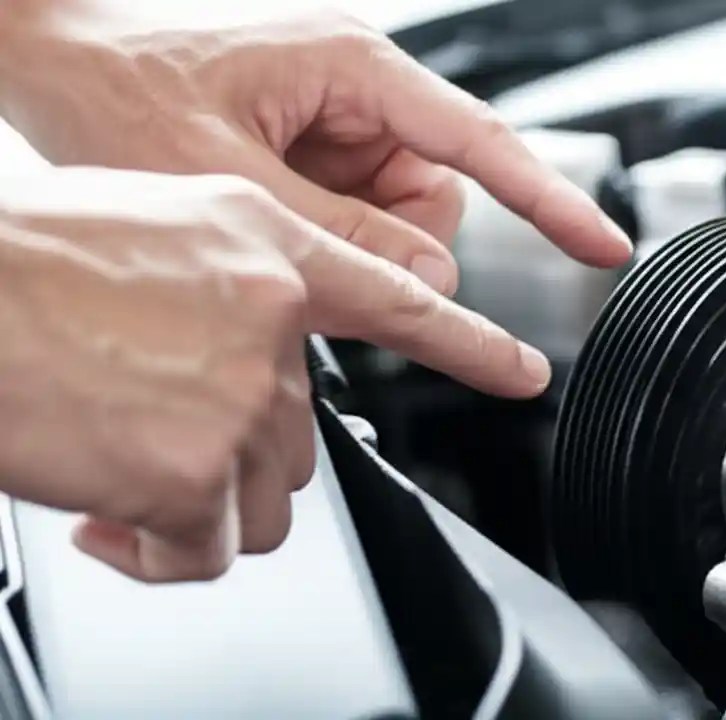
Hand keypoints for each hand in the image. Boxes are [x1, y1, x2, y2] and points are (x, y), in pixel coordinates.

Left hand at [0, 3, 631, 292]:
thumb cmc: (111, 81)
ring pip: (399, 215)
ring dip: (352, 245)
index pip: (481, 143)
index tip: (603, 247)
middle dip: (393, 242)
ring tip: (273, 225)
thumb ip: (340, 235)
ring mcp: (334, 118)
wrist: (40, 49)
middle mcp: (357, 89)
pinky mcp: (312, 145)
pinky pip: (357, 211)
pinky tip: (272, 221)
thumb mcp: (228, 177)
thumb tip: (429, 277)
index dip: (550, 202)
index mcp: (353, 68)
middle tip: (315, 251)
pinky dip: (326, 237)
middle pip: (438, 197)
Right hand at [0, 167, 555, 581]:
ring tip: (124, 469)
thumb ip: (238, 282)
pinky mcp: (195, 478)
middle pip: (299, 434)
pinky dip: (160, 552)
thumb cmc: (24, 261)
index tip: (524, 375)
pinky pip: (209, 550)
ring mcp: (240, 400)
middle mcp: (270, 320)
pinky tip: (110, 513)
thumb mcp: (160, 225)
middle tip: (152, 434)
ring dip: (198, 504)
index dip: (473, 345)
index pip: (401, 302)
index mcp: (267, 247)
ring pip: (264, 498)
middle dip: (231, 453)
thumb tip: (262, 337)